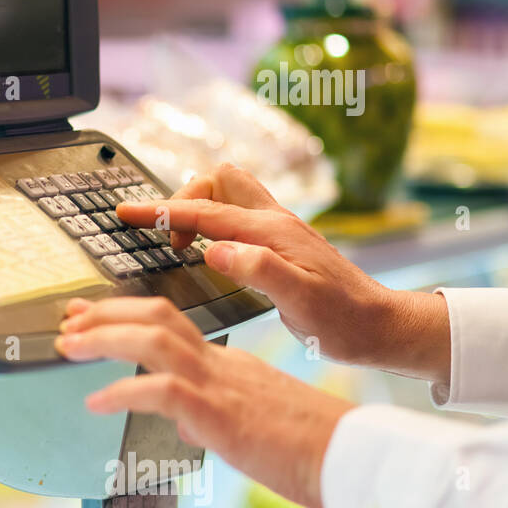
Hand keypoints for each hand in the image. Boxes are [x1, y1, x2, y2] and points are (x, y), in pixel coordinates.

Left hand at [55, 296, 353, 507]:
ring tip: (68, 346)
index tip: (87, 316)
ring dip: (104, 338)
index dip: (123, 315)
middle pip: (157, 315)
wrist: (354, 461)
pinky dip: (123, 391)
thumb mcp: (252, 425)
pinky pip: (163, 390)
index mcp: (229, 364)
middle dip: (105, 314)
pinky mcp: (223, 415)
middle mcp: (222, 364)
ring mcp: (223, 385)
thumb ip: (214, 416)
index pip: (169, 323)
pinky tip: (96, 401)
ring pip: (154, 340)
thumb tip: (186, 423)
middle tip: (66, 321)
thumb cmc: (308, 450)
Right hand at [115, 163, 450, 383]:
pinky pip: (237, 214)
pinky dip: (213, 222)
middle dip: (184, 199)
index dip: (161, 212)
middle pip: (218, 181)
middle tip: (170, 239)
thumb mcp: (300, 301)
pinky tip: (209, 251)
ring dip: (199, 207)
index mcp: (272, 232)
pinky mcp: (281, 242)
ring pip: (228, 192)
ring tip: (184, 244)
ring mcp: (279, 229)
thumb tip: (215, 250)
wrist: (381, 327)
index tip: (126, 213)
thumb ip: (258, 270)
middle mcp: (275, 221)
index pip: (205, 212)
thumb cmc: (344, 321)